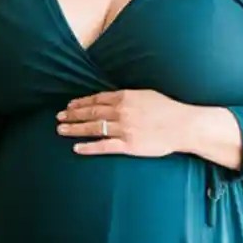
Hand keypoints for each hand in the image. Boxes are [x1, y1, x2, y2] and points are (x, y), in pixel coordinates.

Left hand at [56, 89, 193, 156]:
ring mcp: (123, 129)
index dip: (81, 102)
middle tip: (59, 116)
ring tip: (61, 129)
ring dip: (75, 128)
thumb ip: (128, 97)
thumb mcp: (146, 94)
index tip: (70, 105)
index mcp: (125, 97)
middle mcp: (121, 111)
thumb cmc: (168, 109)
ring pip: (93, 128)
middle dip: (73, 114)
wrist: (183, 125)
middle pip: (91, 113)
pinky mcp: (128, 145)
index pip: (97, 99)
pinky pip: (104, 146)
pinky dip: (89, 147)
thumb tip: (113, 98)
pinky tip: (76, 148)